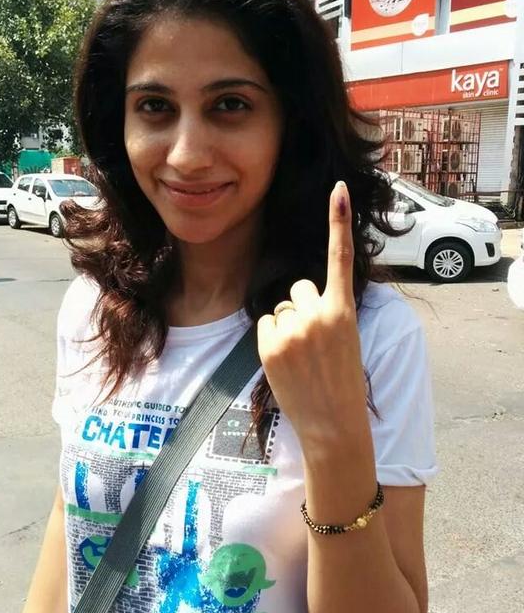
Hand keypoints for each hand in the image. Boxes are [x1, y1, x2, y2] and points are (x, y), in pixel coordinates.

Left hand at [257, 181, 370, 458]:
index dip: (339, 221)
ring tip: (301, 356)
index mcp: (344, 310)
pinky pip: (265, 323)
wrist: (333, 424)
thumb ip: (329, 312)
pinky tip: (285, 361)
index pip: (340, 258)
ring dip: (287, 324)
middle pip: (299, 288)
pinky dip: (272, 338)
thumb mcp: (347, 339)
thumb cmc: (342, 382)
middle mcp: (319, 314)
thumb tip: (298, 297)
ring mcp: (293, 330)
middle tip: (315, 341)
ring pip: (281, 307)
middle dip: (303, 307)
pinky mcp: (270, 345)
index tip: (338, 188)